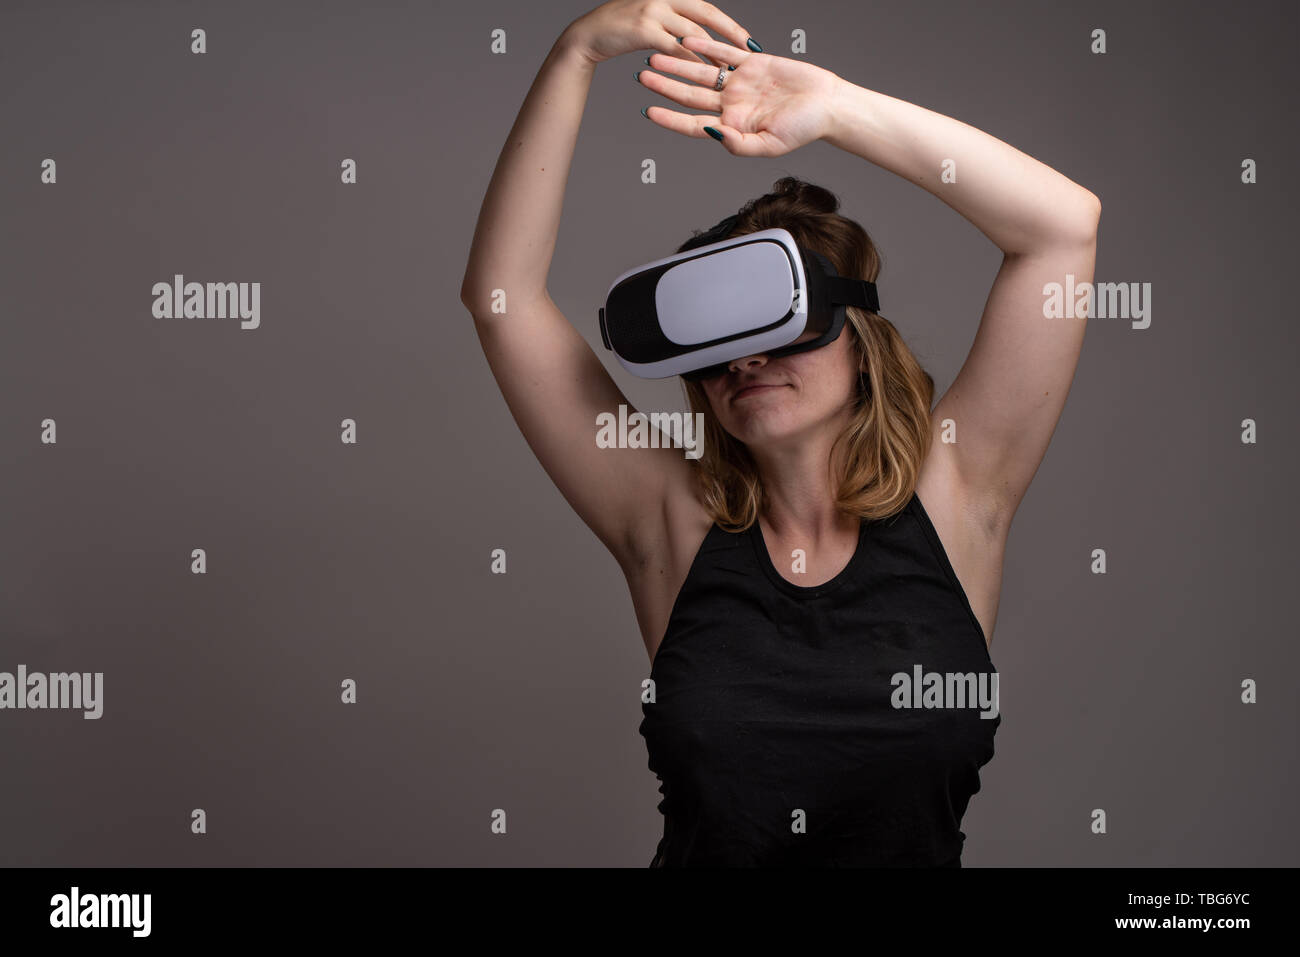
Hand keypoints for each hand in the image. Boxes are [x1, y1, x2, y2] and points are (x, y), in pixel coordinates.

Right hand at [562, 0, 753, 68]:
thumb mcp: (650, 18)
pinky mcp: (644, 29)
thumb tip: (698, 41)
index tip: (748, 40)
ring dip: (711, 55)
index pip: (706, 8)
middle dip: (731, 33)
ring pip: (692, 34)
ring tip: (726, 72)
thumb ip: (673, 23)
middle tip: (748, 52)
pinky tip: (700, 76)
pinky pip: (674, 48)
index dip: (729, 24)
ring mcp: (654, 11)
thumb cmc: (620, 31)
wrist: (588, 34)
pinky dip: (689, 62)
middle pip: (706, 15)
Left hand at [639, 34, 844, 156]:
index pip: (693, 124)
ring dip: (678, 64)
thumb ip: (738, 144)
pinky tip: (686, 40)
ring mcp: (740, 83)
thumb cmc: (803, 129)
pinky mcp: (752, 63)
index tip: (648, 111)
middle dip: (665, 85)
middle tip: (643, 76)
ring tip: (655, 56)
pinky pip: (724, 52)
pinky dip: (705, 46)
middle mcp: (732, 105)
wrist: (828, 104)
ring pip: (701, 72)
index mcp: (732, 126)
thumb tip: (713, 134)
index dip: (670, 118)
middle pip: (690, 95)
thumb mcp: (769, 145)